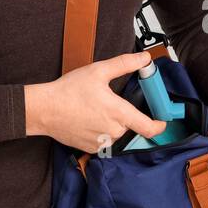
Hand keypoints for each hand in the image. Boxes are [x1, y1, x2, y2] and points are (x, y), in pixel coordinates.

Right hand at [25, 52, 166, 152]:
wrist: (44, 110)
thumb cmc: (69, 91)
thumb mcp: (99, 71)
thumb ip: (125, 64)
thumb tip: (144, 58)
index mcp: (120, 114)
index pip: (149, 128)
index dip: (159, 125)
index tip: (162, 121)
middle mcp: (113, 132)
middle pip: (130, 126)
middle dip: (125, 115)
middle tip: (109, 102)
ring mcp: (102, 143)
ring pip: (117, 133)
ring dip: (112, 123)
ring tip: (95, 110)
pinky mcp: (91, 148)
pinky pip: (104, 141)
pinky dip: (100, 131)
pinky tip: (88, 119)